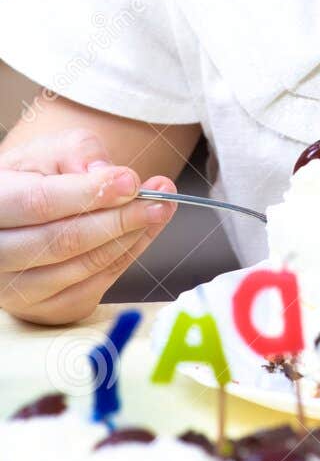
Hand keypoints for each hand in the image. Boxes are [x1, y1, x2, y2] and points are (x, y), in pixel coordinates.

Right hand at [0, 128, 176, 325]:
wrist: (23, 214)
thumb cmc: (36, 177)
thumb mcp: (49, 151)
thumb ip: (77, 153)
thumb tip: (106, 174)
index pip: (38, 204)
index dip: (88, 194)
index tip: (130, 182)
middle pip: (62, 242)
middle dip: (118, 220)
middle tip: (159, 198)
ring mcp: (17, 290)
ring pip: (81, 268)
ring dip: (129, 238)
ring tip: (161, 208)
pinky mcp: (46, 309)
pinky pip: (94, 287)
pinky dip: (125, 257)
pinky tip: (143, 232)